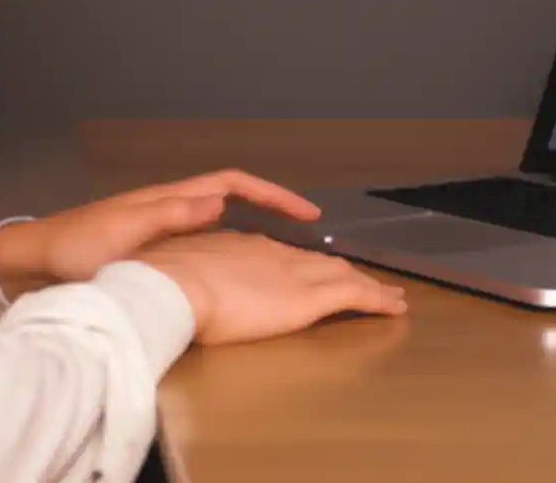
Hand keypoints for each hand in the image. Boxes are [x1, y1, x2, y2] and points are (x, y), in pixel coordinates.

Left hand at [0, 170, 320, 300]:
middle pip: (235, 197)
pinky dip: (230, 248)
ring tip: (284, 253)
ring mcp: (164, 226)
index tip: (306, 213)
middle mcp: (173, 206)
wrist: (35, 262)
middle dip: (273, 208)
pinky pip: (206, 242)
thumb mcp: (125, 230)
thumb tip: (220, 201)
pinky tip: (237, 272)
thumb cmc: (77, 247)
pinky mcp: (154, 249)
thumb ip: (170, 215)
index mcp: (171, 197)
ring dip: (254, 229)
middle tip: (308, 232)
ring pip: (223, 221)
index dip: (272, 194)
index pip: (234, 183)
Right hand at [137, 232, 407, 344]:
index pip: (281, 255)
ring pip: (343, 275)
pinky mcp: (310, 296)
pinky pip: (356, 295)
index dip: (301, 265)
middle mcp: (273, 253)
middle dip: (342, 271)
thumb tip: (184, 289)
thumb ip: (190, 279)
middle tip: (362, 279)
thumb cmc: (160, 285)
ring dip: (367, 285)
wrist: (171, 284)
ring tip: (388, 295)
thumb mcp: (175, 274)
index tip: (312, 273)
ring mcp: (294, 272)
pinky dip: (378, 299)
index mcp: (240, 247)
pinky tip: (395, 307)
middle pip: (318, 261)